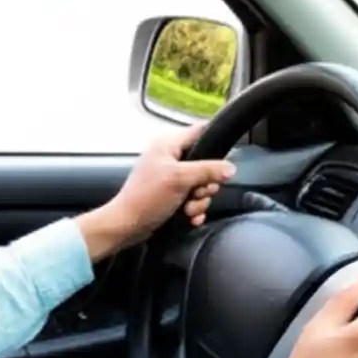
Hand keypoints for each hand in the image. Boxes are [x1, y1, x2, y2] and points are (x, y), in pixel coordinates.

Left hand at [76, 123, 235, 260]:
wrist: (127, 226)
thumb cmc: (147, 197)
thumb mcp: (180, 179)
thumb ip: (207, 170)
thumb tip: (230, 168)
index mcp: (168, 144)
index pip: (200, 131)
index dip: (214, 143)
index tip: (221, 161)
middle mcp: (170, 157)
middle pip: (206, 164)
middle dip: (205, 185)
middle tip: (195, 193)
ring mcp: (171, 177)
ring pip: (201, 185)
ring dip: (199, 201)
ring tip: (187, 209)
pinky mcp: (172, 195)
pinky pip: (194, 199)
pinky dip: (194, 209)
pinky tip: (189, 218)